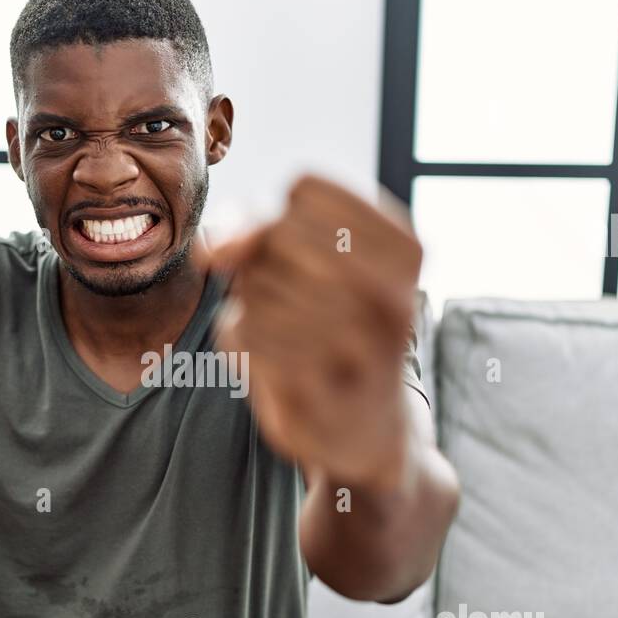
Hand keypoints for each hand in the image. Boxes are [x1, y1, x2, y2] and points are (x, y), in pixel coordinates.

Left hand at [196, 174, 423, 491]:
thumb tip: (210, 252)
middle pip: (279, 236)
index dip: (281, 216)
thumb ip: (255, 228)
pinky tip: (267, 358)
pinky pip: (246, 335)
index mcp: (407, 250)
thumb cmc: (332, 323)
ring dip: (250, 303)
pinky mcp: (320, 399)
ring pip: (258, 286)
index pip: (305, 190)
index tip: (299, 251)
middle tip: (288, 298)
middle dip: (263, 261)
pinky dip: (239, 338)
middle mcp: (396, 299)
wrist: (366, 428)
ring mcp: (361, 355)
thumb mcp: (309, 261)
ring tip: (281, 331)